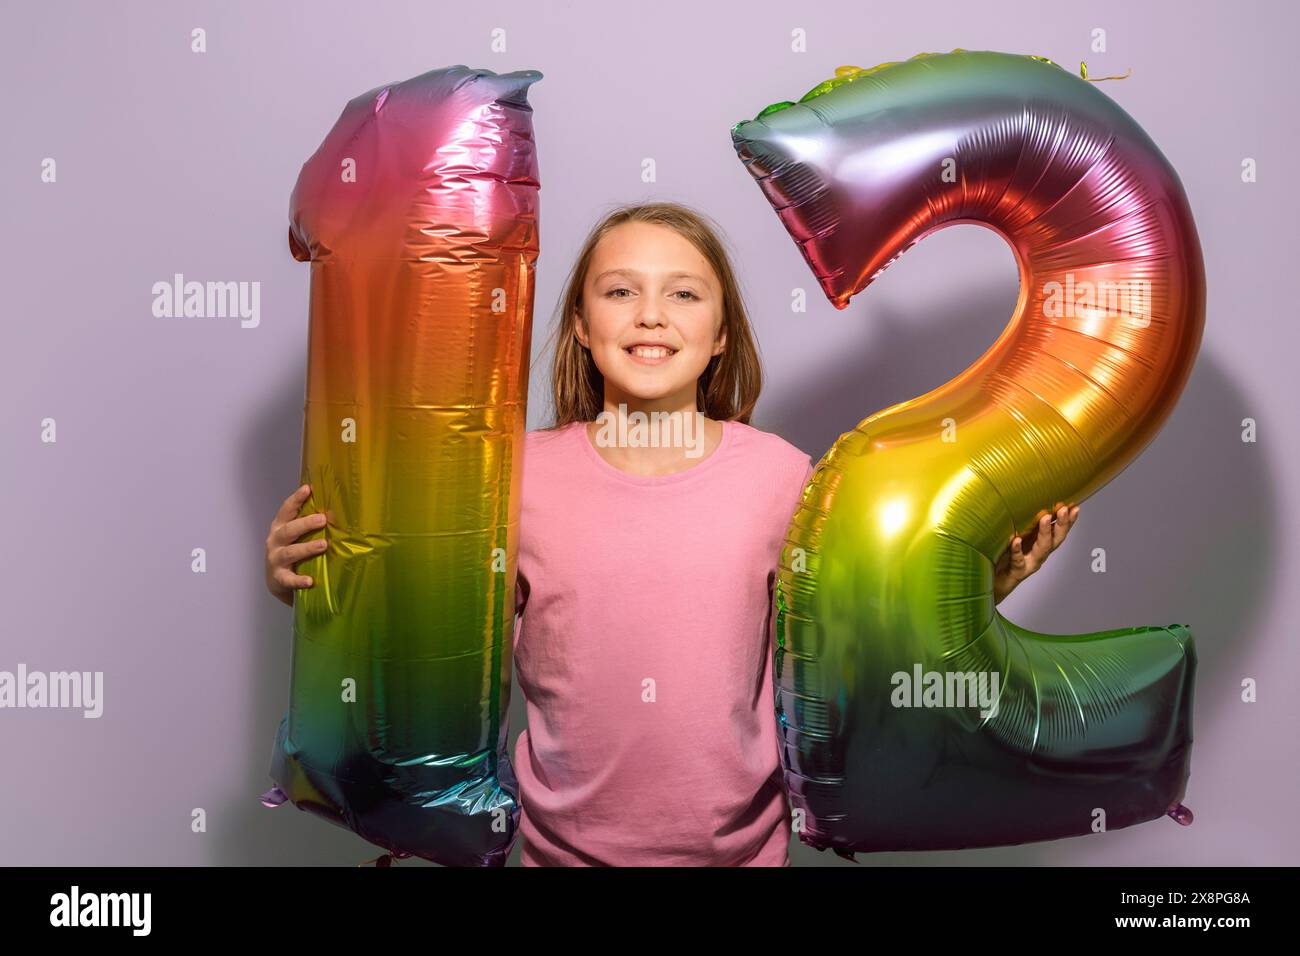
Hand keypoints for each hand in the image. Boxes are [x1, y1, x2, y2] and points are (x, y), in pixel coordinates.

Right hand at [265, 483, 327, 607]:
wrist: (277, 580)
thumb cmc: (291, 550)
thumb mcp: (294, 535)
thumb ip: (305, 522)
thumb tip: (332, 507)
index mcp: (279, 527)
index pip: (286, 510)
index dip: (296, 499)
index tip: (307, 489)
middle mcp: (275, 541)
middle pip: (288, 530)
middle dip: (305, 524)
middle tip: (322, 519)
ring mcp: (275, 560)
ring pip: (290, 552)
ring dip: (307, 548)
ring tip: (323, 545)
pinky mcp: (279, 578)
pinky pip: (289, 579)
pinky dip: (299, 580)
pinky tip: (310, 581)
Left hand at [993, 503, 1079, 604]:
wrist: (993, 582)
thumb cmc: (1005, 557)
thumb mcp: (1018, 538)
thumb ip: (1027, 526)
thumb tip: (1034, 505)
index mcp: (1041, 545)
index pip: (1059, 532)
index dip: (1068, 521)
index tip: (1075, 507)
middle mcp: (1039, 555)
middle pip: (1055, 540)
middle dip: (1062, 524)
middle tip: (1063, 509)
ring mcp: (1029, 564)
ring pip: (1042, 550)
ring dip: (1045, 533)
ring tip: (1045, 518)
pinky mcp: (1016, 571)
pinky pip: (1017, 560)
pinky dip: (1017, 550)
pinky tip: (1016, 540)